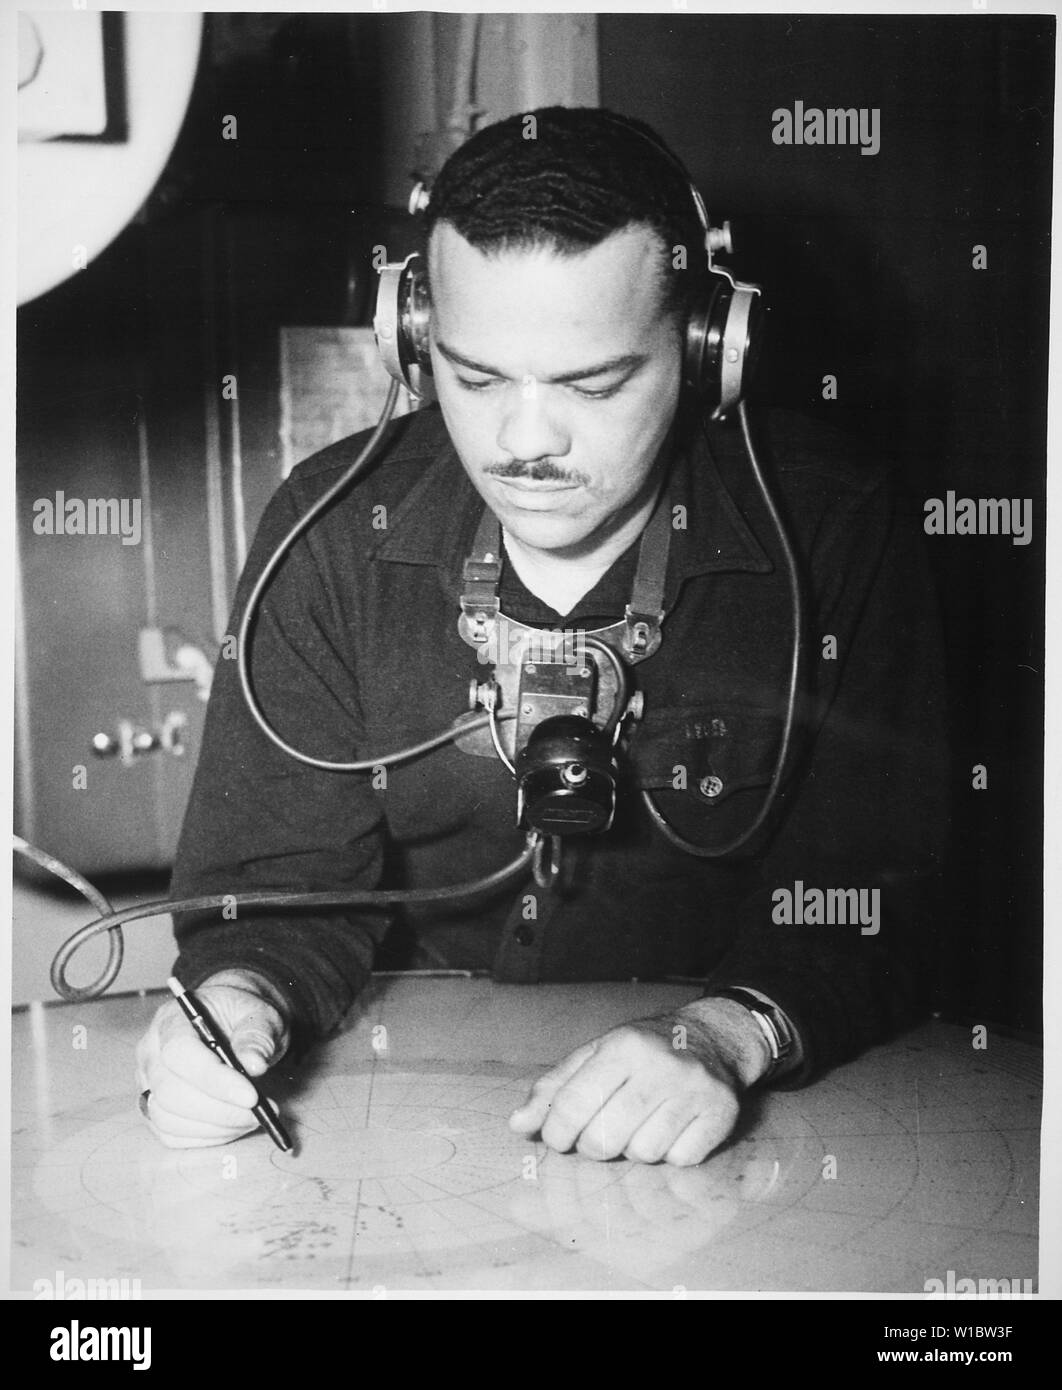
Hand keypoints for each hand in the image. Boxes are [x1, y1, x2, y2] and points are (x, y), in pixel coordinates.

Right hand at [134, 970, 290, 1148]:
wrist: (232, 1023)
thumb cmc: (242, 1016)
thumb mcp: (259, 1013)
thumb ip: (257, 1035)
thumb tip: (254, 1065)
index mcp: (171, 1020)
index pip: (179, 1053)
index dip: (214, 1079)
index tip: (252, 1096)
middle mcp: (150, 1052)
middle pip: (170, 1092)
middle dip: (220, 1110)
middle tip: (260, 1112)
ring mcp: (147, 1083)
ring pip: (168, 1119)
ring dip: (216, 1127)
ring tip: (253, 1117)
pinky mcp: (153, 1109)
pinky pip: (171, 1135)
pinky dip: (207, 1137)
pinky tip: (234, 1125)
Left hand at [508, 998, 773, 1165]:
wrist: (712, 1039)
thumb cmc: (642, 1050)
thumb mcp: (595, 1055)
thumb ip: (555, 1089)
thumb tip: (518, 1125)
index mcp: (623, 1045)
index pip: (573, 1105)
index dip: (555, 1132)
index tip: (556, 1137)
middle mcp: (661, 1065)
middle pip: (604, 1138)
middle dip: (592, 1145)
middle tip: (599, 1132)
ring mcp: (695, 1090)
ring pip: (642, 1154)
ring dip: (633, 1148)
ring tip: (639, 1123)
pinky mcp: (722, 1113)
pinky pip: (679, 1160)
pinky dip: (670, 1153)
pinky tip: (671, 1128)